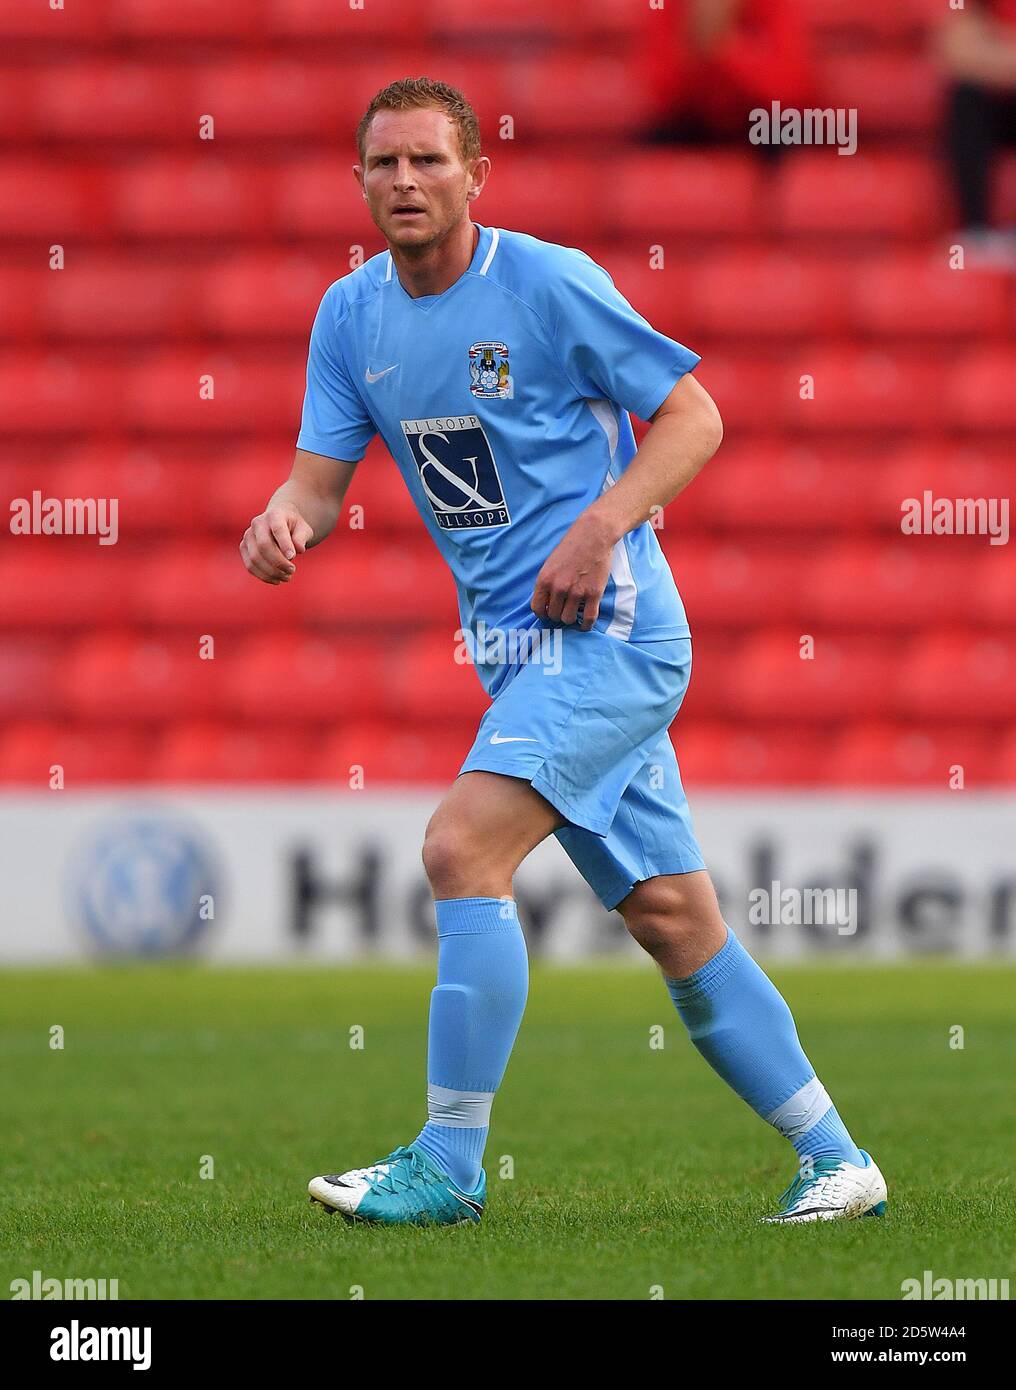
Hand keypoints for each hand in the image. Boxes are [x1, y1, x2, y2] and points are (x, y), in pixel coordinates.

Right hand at [239, 503, 313, 583]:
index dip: (284, 544)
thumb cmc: (294, 527)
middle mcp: (257, 523)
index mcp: (274, 515)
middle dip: (278, 562)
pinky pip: (250, 566)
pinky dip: (263, 576)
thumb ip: (302, 537)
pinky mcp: (244, 548)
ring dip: (271, 572)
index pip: (278, 529)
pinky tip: (277, 580)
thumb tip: (299, 549)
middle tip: (292, 570)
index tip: (293, 557)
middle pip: (264, 546)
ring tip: (287, 577)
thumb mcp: (304, 529)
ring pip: (255, 558)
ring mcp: (248, 536)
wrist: (280, 522)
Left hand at [530, 513, 614, 629]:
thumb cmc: (571, 547)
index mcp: (545, 580)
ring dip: (571, 618)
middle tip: (564, 609)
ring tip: (574, 611)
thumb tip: (545, 603)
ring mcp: (577, 592)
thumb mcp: (550, 563)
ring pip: (568, 619)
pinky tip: (584, 624)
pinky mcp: (594, 594)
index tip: (549, 612)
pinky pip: (588, 619)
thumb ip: (547, 583)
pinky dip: (585, 626)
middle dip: (558, 615)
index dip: (543, 613)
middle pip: (553, 616)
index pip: (537, 609)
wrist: (594, 535)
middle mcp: (559, 588)